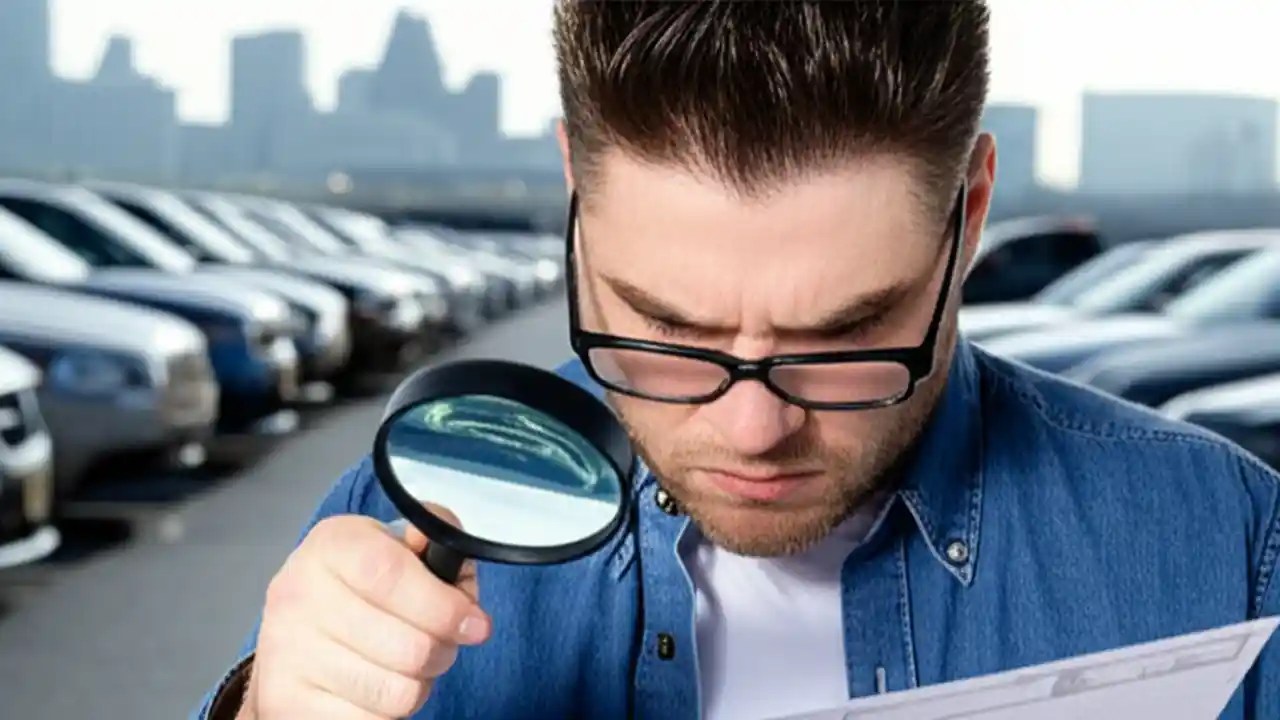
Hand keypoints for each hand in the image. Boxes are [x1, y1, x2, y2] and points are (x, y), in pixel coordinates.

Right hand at [241, 507, 488, 717]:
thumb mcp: (401, 543)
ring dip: (419, 684)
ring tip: (409, 664)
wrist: (298, 626)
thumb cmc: (363, 582)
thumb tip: (453, 563)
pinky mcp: (288, 700)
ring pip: (395, 692)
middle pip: (406, 646)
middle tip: (442, 643)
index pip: (391, 575)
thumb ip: (438, 540)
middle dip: (442, 651)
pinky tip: (379, 685)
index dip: (443, 606)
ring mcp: (289, 650)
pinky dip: (389, 711)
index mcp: (332, 545)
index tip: (474, 623)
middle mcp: (299, 594)